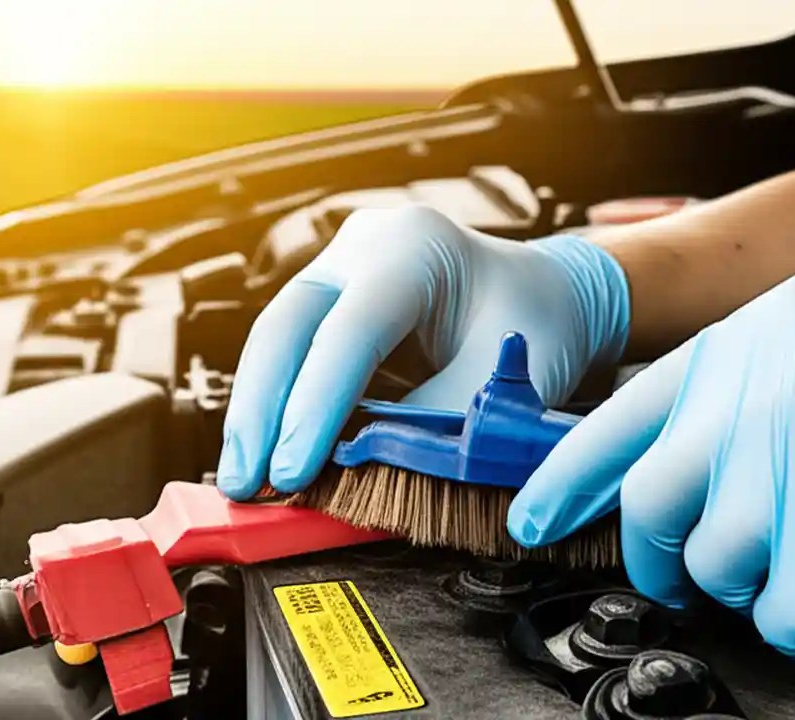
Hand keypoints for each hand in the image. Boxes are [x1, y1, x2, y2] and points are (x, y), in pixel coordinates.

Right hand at [217, 205, 628, 498]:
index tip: (294, 471)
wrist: (549, 295)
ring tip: (245, 480)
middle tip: (246, 482)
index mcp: (418, 246)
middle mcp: (366, 244)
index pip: (351, 331)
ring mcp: (341, 266)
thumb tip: (364, 470)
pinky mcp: (330, 298)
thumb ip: (439, 423)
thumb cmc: (539, 325)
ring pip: (276, 339)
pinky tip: (266, 453)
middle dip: (262, 411)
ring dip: (257, 413)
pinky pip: (290, 350)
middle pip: (288, 326)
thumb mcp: (508, 377)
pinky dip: (276, 404)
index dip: (316, 406)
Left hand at [508, 260, 794, 663]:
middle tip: (693, 576)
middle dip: (665, 556)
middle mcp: (761, 395)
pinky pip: (784, 613)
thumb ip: (751, 389)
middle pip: (653, 506)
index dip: (566, 478)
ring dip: (751, 584)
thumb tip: (691, 465)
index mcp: (751, 340)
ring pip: (716, 566)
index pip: (621, 419)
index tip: (532, 521)